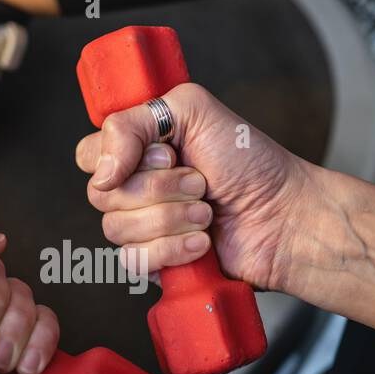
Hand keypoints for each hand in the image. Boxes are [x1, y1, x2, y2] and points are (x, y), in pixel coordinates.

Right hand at [75, 82, 312, 290]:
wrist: (285, 216)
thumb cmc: (250, 162)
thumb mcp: (192, 110)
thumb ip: (131, 122)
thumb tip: (100, 173)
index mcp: (138, 149)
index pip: (89, 155)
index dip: (118, 157)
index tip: (168, 154)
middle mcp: (135, 187)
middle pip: (99, 195)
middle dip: (158, 188)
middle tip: (201, 183)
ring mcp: (144, 227)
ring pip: (115, 229)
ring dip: (171, 218)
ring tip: (207, 213)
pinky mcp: (157, 262)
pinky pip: (134, 261)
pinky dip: (172, 249)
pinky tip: (202, 243)